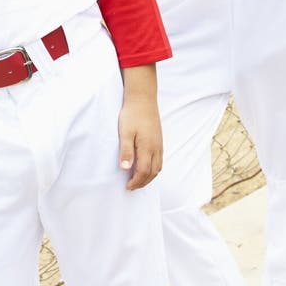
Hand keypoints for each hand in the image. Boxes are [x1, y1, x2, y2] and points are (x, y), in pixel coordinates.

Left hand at [118, 66, 162, 189]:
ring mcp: (159, 143)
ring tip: (138, 180)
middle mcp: (156, 148)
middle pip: (153, 172)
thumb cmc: (132, 114)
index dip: (136, 182)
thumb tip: (125, 169)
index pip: (144, 172)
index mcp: (147, 147)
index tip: (127, 187)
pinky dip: (154, 168)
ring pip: (158, 167)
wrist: (143, 98)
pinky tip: (147, 166)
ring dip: (149, 177)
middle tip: (131, 187)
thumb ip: (126, 151)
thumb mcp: (125, 132)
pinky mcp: (159, 139)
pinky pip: (160, 159)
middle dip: (143, 182)